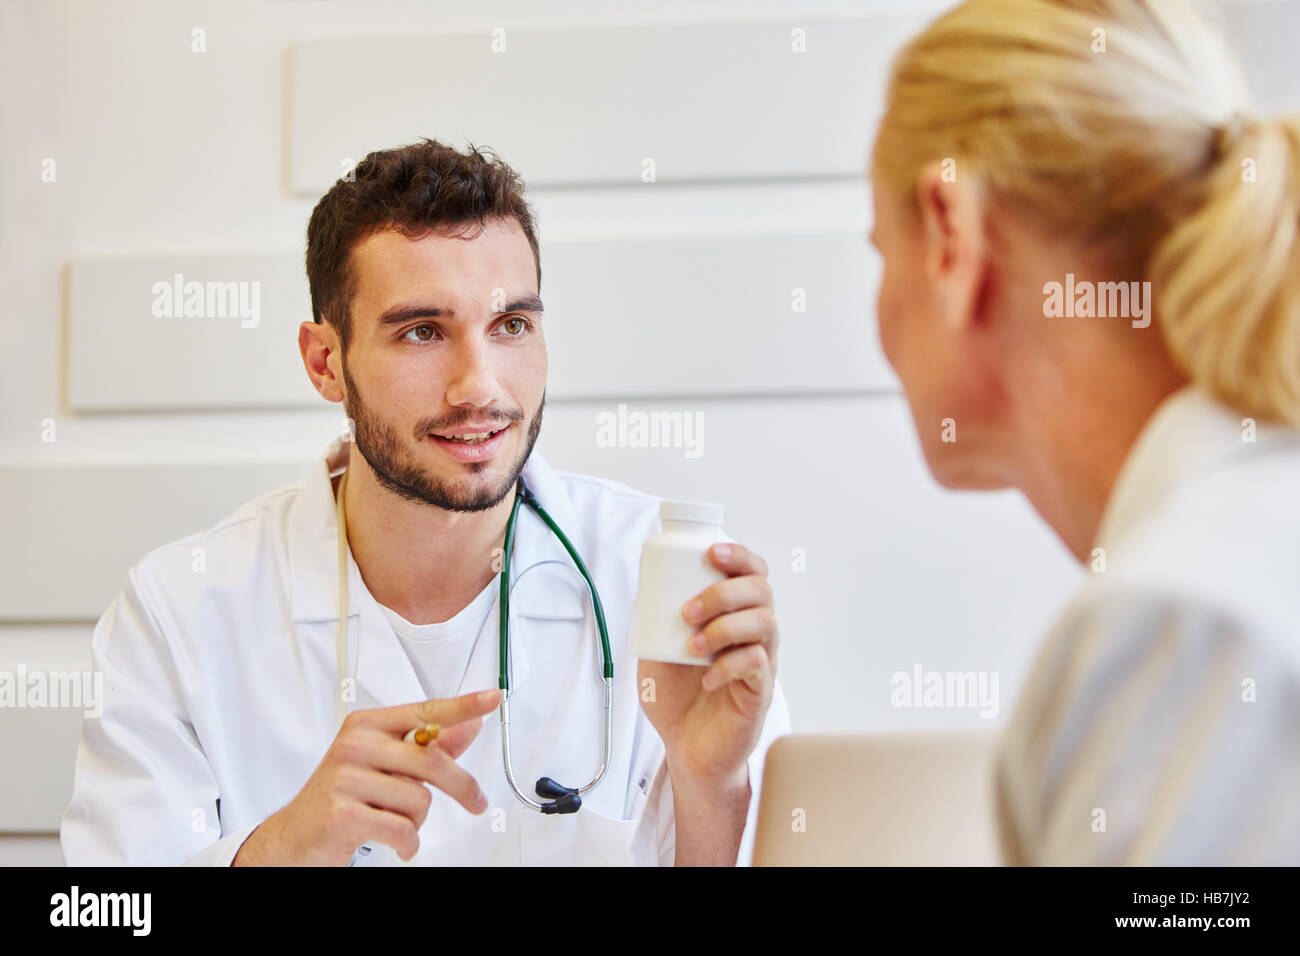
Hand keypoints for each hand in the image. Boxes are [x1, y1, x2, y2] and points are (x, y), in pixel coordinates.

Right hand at [232, 688, 500, 865]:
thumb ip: (428, 746)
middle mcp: (355, 745)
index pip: (426, 711)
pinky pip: (402, 829)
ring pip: (419, 800)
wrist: (293, 838)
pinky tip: (396, 843)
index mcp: (366, 726)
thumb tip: (469, 726)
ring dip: (418, 820)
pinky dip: (408, 843)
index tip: (492, 699)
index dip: (463, 706)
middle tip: (477, 803)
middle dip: (462, 787)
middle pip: (432, 760)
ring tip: (395, 822)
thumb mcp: (385, 766)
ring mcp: (345, 778)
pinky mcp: (342, 813)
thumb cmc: (343, 798)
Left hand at [638, 543, 777, 792]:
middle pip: (761, 591)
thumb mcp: (657, 647)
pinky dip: (728, 665)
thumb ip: (657, 617)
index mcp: (735, 614)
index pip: (752, 572)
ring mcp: (762, 661)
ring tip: (692, 648)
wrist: (685, 747)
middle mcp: (755, 633)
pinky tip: (706, 678)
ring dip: (723, 628)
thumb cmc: (677, 696)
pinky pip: (758, 664)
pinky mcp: (760, 692)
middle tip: (687, 612)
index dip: (739, 555)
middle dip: (723, 593)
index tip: (712, 552)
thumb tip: (646, 581)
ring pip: (764, 623)